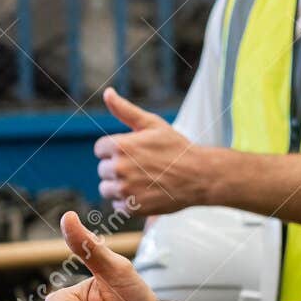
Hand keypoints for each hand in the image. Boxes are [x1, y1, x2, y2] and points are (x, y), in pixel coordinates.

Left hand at [95, 87, 210, 214]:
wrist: (199, 176)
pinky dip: (129, 202)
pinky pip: (117, 205)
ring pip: (107, 189)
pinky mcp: (132, 208)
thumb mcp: (152, 124)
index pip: (100, 149)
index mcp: (120, 145)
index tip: (136, 152)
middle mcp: (119, 168)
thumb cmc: (176, 148)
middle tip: (143, 167)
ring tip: (143, 181)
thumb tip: (107, 92)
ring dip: (121, 186)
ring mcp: (125, 190)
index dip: (117, 149)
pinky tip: (145, 193)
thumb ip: (125, 110)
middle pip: (103, 170)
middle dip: (119, 168)